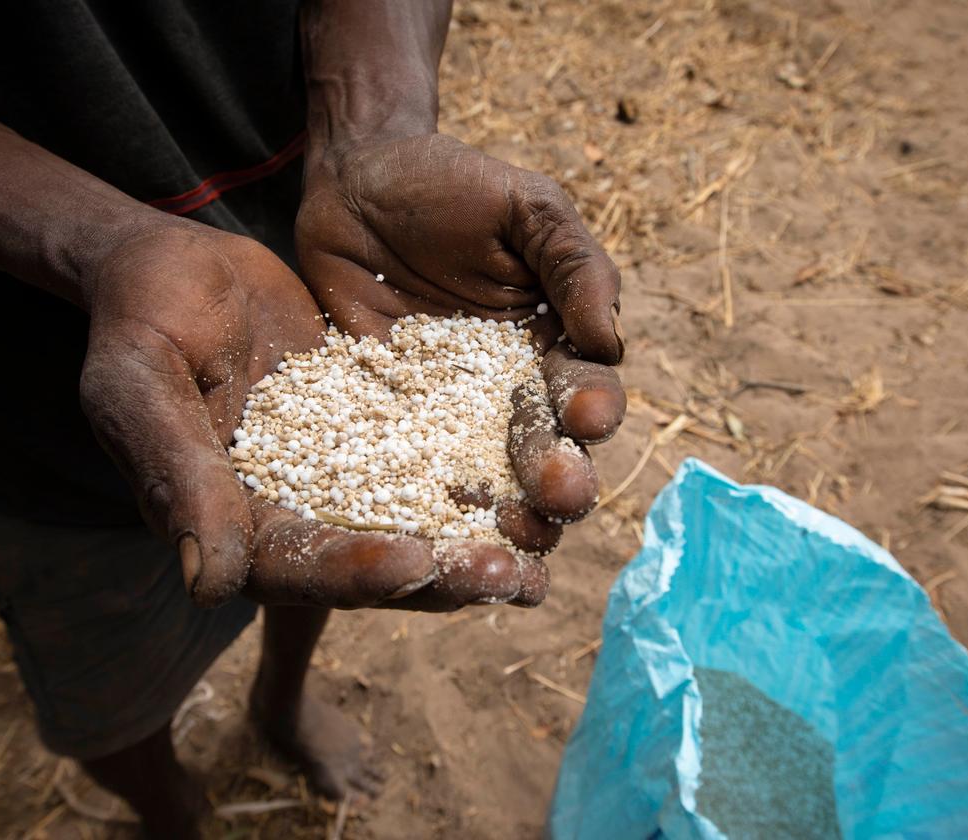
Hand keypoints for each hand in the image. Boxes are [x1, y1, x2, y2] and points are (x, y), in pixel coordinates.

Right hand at [79, 219, 547, 609]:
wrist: (171, 267)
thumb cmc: (136, 322)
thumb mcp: (140, 389)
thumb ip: (177, 477)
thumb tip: (211, 585)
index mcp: (232, 526)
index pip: (298, 567)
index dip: (356, 571)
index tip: (417, 563)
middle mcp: (295, 516)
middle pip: (375, 562)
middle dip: (447, 573)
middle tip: (517, 578)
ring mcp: (341, 476)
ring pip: (418, 519)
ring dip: (480, 538)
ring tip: (547, 548)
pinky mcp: (376, 431)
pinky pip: (434, 458)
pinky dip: (481, 470)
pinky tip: (539, 469)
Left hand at [296, 133, 626, 549]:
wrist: (357, 181)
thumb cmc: (452, 184)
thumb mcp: (525, 206)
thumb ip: (573, 262)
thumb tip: (610, 340)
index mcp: (554, 344)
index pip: (584, 390)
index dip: (592, 407)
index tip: (589, 414)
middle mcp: (507, 390)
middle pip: (543, 449)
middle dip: (557, 476)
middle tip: (559, 498)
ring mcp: (446, 412)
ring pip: (483, 474)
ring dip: (502, 509)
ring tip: (509, 535)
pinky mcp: (386, 420)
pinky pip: (404, 464)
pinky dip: (417, 498)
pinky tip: (426, 526)